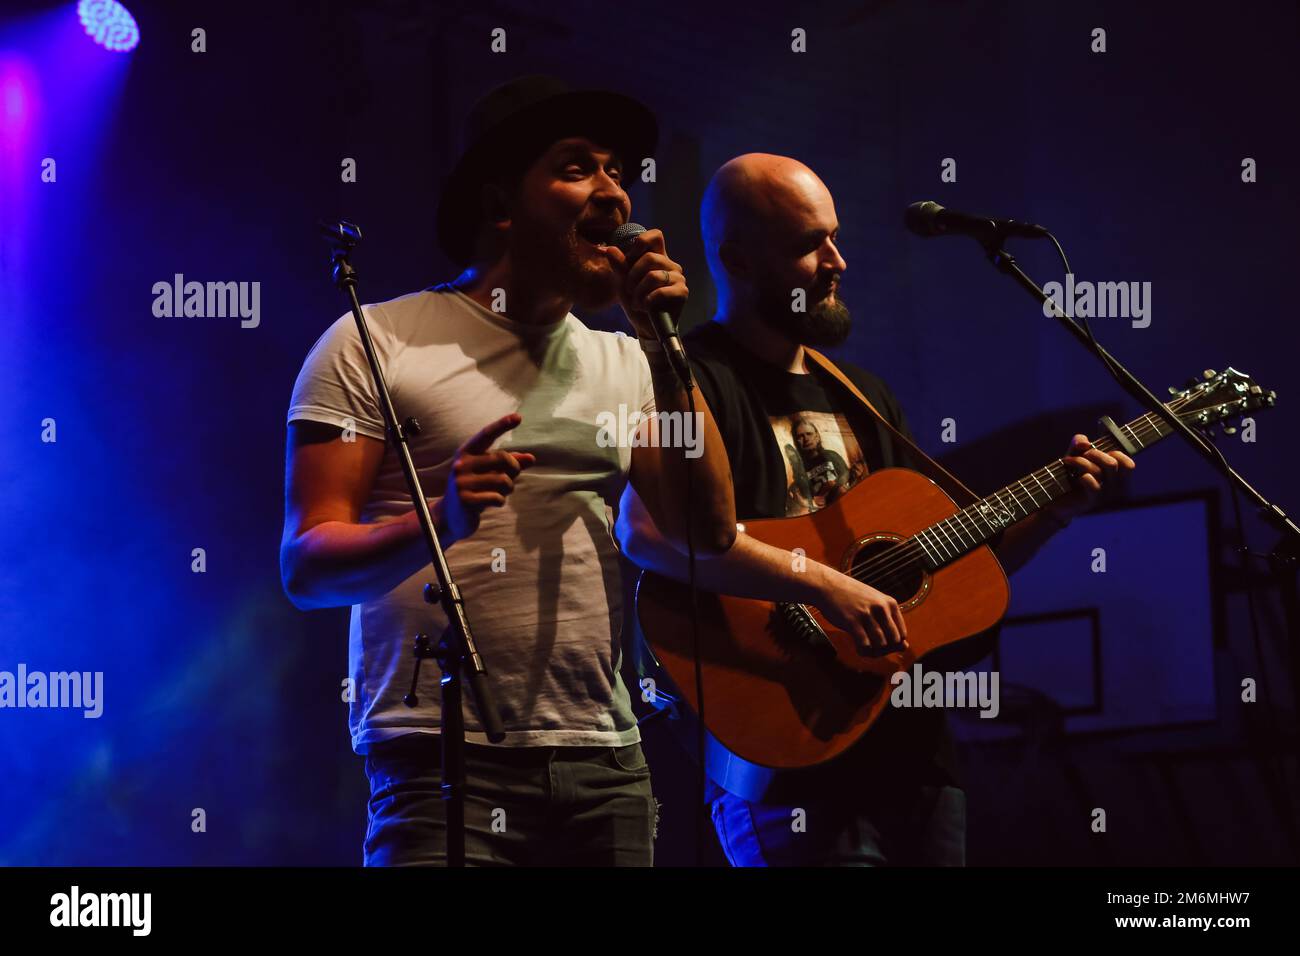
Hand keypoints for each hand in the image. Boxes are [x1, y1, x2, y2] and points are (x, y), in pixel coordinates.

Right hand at [438, 413, 534, 544]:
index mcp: (466, 453)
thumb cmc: (475, 489)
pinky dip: (500, 501)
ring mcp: (461, 482)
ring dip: (508, 489)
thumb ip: (509, 464)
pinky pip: (497, 497)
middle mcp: (461, 464)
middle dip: (514, 469)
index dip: (502, 425)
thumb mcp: (490, 474)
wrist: (450, 516)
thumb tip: (531, 458)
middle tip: (511, 478)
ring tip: (500, 493)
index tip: (518, 417)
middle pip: (503, 458)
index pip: (485, 435)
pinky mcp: (465, 499)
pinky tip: (492, 503)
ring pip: (503, 480)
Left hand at [599, 228, 687, 339]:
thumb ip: (619, 265)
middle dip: (633, 275)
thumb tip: (609, 249)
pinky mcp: (681, 292)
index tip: (629, 259)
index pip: (655, 236)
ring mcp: (677, 278)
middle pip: (650, 257)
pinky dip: (648, 301)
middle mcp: (670, 265)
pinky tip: (646, 307)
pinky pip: (661, 291)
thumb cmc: (636, 302)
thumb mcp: (622, 282)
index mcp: (657, 257)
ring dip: (639, 292)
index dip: (641, 243)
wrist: (645, 326)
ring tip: (637, 302)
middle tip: (629, 290)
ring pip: (653, 275)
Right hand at [812, 567, 909, 655]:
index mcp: (890, 603)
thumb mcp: (876, 605)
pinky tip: (858, 647)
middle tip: (874, 649)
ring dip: (873, 652)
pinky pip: (865, 644)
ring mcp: (866, 614)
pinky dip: (863, 651)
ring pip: (880, 644)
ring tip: (866, 648)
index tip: (882, 645)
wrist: (828, 586)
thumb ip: (891, 625)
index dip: (894, 645)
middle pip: (893, 641)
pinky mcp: (851, 621)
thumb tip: (905, 648)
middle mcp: (881, 608)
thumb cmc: (852, 597)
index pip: (902, 635)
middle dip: (885, 650)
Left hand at [1047, 433, 1134, 524]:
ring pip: (1098, 471)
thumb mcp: (1075, 454)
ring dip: (1079, 461)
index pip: (1128, 465)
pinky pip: (1094, 486)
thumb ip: (1079, 442)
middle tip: (1082, 454)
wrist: (1055, 499)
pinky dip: (1083, 477)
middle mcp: (1114, 488)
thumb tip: (1085, 443)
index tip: (1100, 452)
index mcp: (1117, 478)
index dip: (1115, 453)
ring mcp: (1104, 496)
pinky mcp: (1092, 502)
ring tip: (1068, 461)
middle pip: (1112, 464)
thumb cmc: (1069, 475)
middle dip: (1094, 453)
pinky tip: (1075, 477)